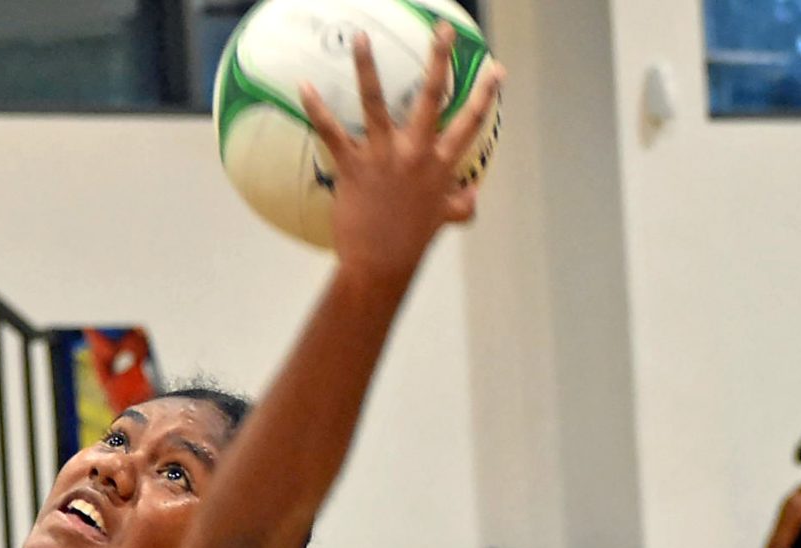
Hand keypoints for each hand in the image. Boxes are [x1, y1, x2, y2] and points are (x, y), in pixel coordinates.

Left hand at [300, 28, 501, 289]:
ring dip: (367, 67)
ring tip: (361, 36)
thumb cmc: (411, 243)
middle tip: (444, 29)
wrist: (380, 266)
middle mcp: (416, 154)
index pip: (470, 122)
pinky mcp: (353, 166)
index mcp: (441, 164)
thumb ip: (461, 204)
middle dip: (440, 59)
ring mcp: (384, 157)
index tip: (497, 68)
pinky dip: (316, 108)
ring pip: (376, 102)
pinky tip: (304, 86)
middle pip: (432, 97)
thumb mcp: (444, 221)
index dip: (486, 94)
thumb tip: (472, 196)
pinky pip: (332, 131)